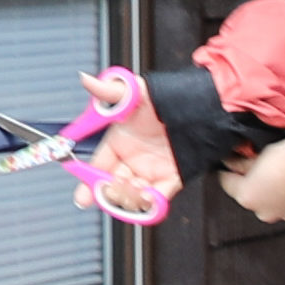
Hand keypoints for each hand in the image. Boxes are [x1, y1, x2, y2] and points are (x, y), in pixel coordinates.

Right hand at [65, 83, 177, 225]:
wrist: (201, 106)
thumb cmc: (166, 97)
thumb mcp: (134, 92)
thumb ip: (108, 90)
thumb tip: (86, 80)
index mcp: (119, 142)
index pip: (97, 166)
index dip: (88, 182)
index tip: (82, 196)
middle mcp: (133, 159)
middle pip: (112, 185)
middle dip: (108, 194)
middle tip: (111, 191)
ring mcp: (151, 171)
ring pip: (132, 196)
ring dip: (129, 198)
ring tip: (133, 188)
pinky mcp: (171, 179)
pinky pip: (158, 199)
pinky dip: (152, 204)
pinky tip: (148, 198)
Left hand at [221, 137, 284, 225]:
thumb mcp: (260, 155)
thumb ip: (242, 162)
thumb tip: (232, 161)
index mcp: (247, 197)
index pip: (226, 181)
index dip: (227, 167)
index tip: (230, 158)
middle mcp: (261, 211)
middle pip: (246, 192)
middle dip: (248, 179)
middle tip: (254, 161)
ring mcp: (280, 215)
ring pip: (265, 199)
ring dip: (266, 186)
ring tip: (274, 168)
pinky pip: (282, 202)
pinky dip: (281, 192)